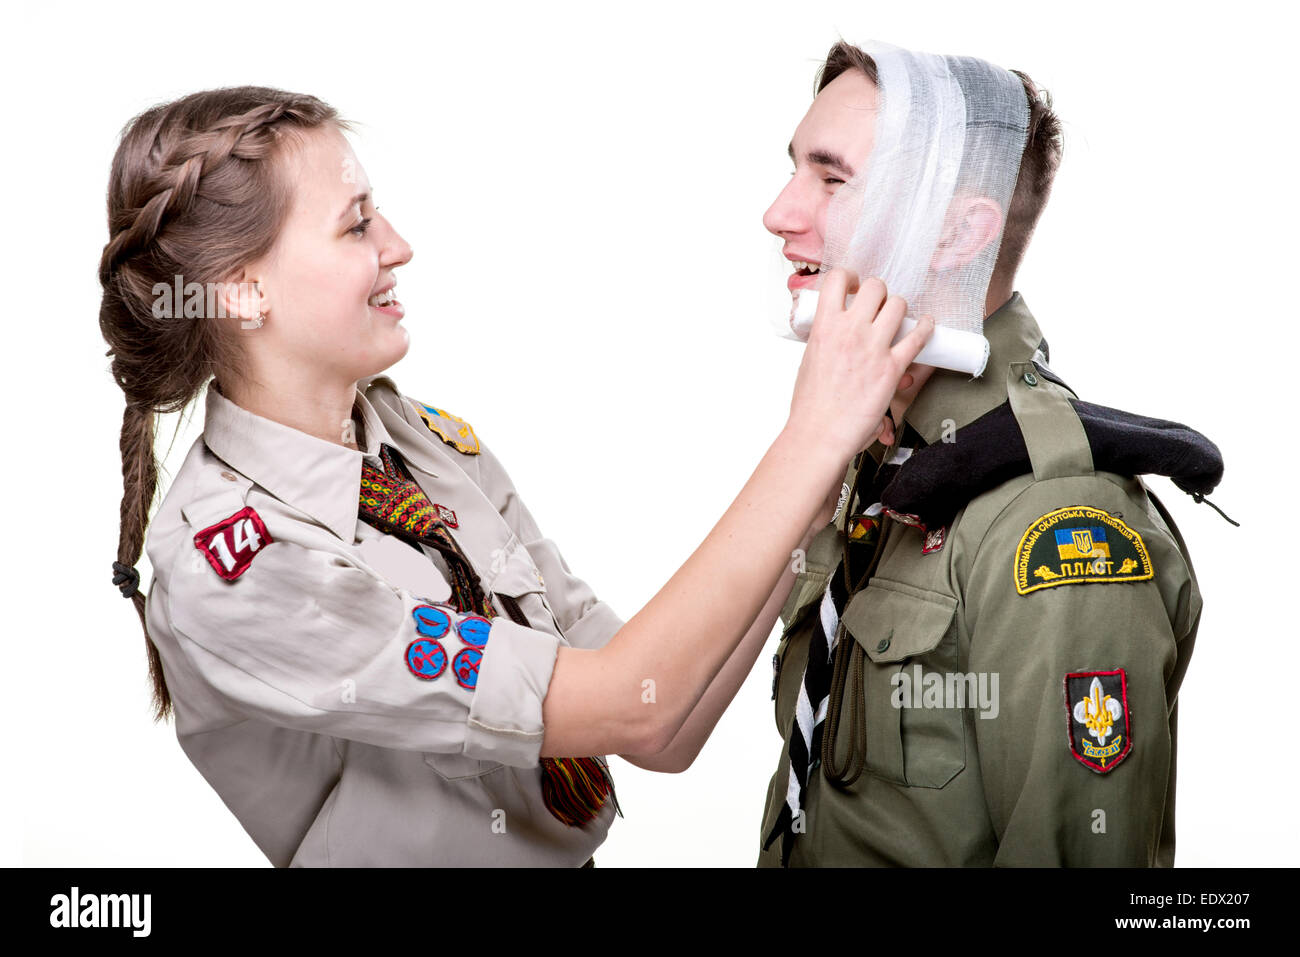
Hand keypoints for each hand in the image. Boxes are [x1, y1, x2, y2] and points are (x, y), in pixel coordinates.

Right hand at [785, 269, 932, 461]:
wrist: (819, 434)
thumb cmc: (810, 405)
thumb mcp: (810, 361)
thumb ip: (827, 342)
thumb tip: (839, 337)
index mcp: (824, 327)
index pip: (837, 278)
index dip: (849, 276)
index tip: (853, 285)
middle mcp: (850, 331)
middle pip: (875, 287)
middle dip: (878, 293)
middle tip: (877, 305)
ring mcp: (873, 348)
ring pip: (898, 305)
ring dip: (899, 308)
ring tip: (897, 318)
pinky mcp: (892, 368)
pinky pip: (919, 337)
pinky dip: (926, 327)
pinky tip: (926, 325)